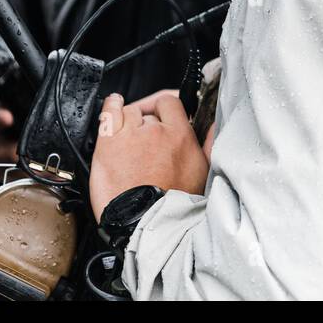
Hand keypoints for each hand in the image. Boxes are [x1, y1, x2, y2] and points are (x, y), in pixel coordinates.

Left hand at [90, 92, 206, 221]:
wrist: (144, 221)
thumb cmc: (171, 203)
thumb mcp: (202, 172)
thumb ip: (208, 143)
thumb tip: (214, 126)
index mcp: (179, 135)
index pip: (170, 101)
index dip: (165, 105)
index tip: (163, 112)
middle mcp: (154, 131)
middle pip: (148, 111)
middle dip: (148, 120)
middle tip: (147, 137)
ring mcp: (130, 136)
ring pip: (128, 112)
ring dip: (129, 119)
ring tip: (128, 128)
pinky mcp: (108, 145)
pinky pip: (108, 114)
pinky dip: (110, 107)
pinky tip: (112, 108)